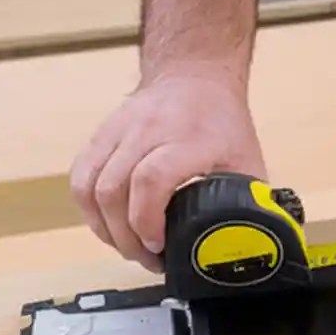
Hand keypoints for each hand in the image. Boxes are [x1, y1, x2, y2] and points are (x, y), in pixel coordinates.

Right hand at [70, 71, 266, 271]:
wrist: (194, 76)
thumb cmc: (223, 122)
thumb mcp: (247, 161)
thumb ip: (249, 202)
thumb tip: (254, 243)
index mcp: (188, 139)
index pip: (151, 180)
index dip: (147, 220)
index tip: (159, 246)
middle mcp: (147, 131)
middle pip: (114, 189)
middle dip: (125, 235)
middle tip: (146, 258)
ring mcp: (119, 130)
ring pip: (90, 185)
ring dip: (103, 226)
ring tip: (127, 246)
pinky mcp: (101, 134)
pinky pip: (81, 176)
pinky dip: (88, 208)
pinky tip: (107, 225)